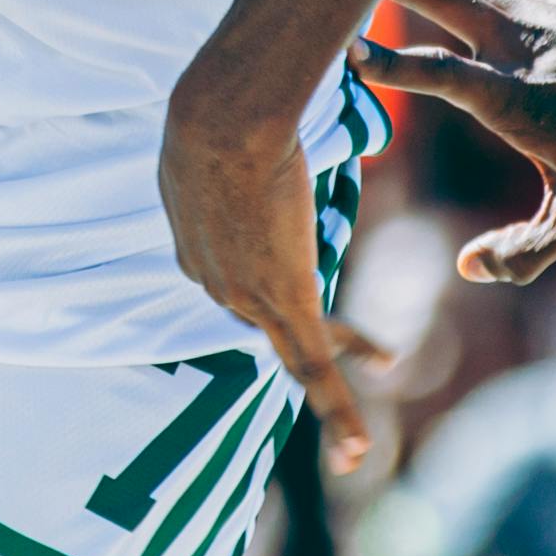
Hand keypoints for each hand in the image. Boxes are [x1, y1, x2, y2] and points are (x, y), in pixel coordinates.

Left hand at [157, 78, 389, 477]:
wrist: (222, 119)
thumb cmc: (222, 106)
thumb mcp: (213, 128)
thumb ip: (229, 142)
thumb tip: (244, 106)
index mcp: (194, 245)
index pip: (234, 279)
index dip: (262, 282)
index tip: (286, 271)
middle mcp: (214, 282)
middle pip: (263, 320)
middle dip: (300, 335)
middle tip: (330, 354)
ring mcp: (248, 297)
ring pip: (295, 354)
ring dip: (332, 386)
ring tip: (361, 423)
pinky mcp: (285, 301)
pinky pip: (315, 369)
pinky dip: (337, 414)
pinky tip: (358, 449)